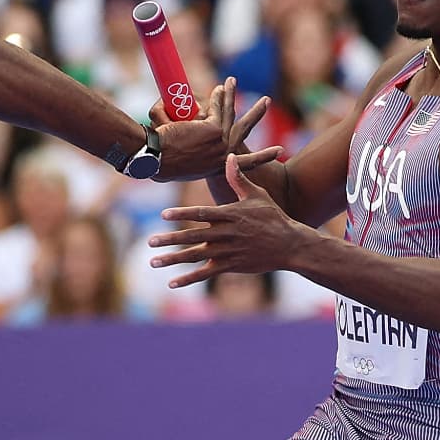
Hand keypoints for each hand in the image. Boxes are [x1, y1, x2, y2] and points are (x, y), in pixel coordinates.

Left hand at [147, 154, 304, 287]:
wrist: (290, 245)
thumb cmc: (273, 217)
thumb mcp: (257, 195)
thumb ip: (238, 178)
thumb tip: (228, 157)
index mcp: (230, 215)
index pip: (202, 214)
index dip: (182, 214)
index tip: (164, 214)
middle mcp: (226, 234)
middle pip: (193, 237)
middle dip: (170, 239)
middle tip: (150, 241)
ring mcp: (227, 252)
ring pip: (196, 257)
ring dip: (173, 260)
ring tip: (153, 262)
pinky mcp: (230, 266)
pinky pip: (206, 274)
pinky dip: (189, 279)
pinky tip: (172, 283)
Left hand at [149, 77, 282, 182]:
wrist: (153, 160)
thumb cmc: (159, 165)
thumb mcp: (179, 164)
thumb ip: (187, 155)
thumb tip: (181, 149)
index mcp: (215, 166)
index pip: (242, 163)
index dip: (260, 157)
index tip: (278, 151)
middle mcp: (222, 156)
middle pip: (243, 131)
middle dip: (256, 115)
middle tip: (267, 102)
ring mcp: (220, 142)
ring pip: (229, 113)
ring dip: (230, 94)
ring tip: (232, 80)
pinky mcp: (214, 129)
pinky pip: (218, 107)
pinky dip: (220, 95)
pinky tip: (221, 85)